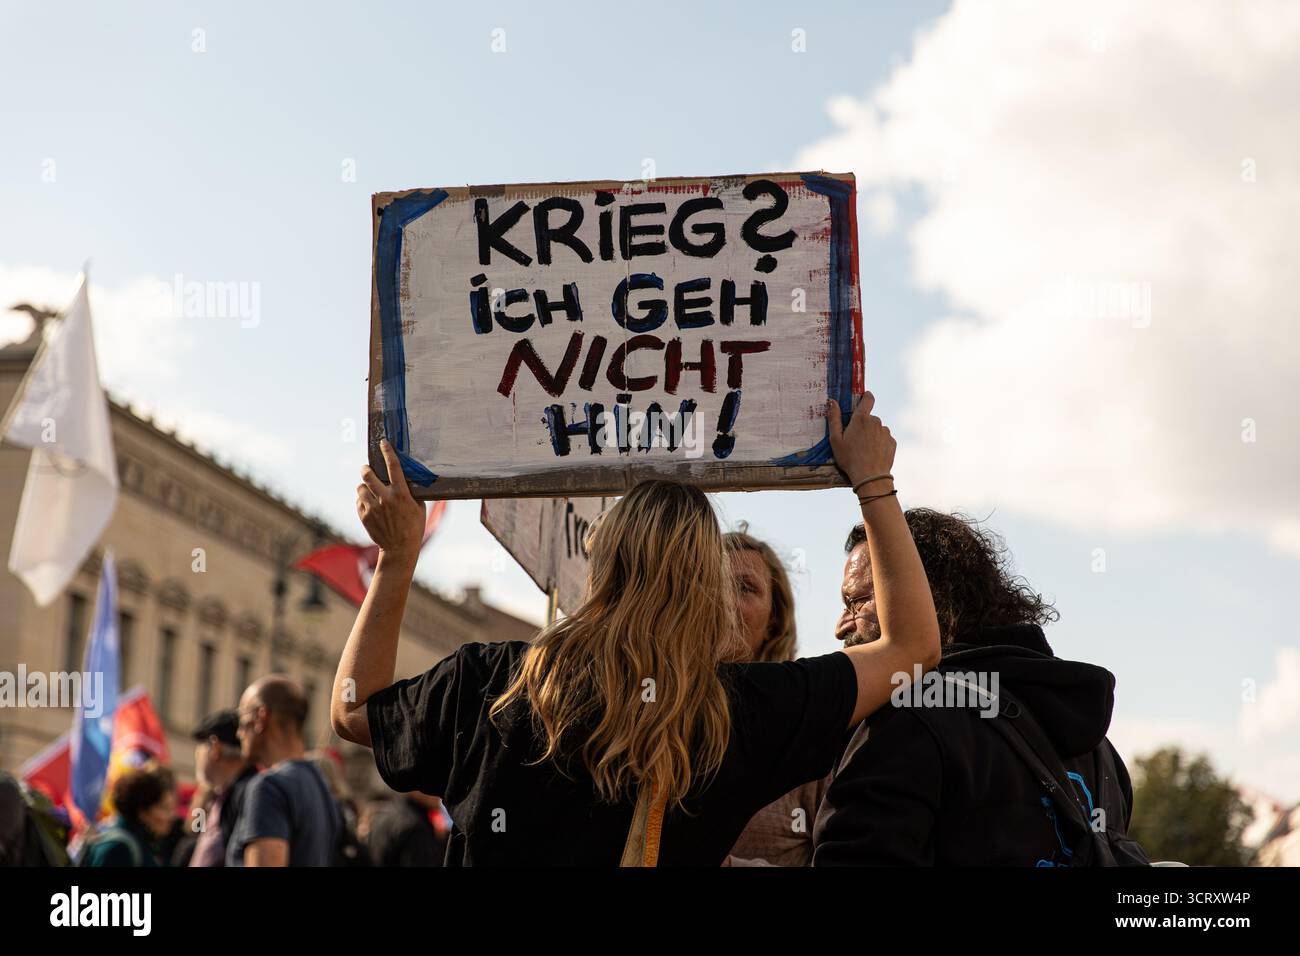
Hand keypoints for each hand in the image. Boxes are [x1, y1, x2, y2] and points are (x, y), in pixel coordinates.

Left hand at [358, 439, 425, 562]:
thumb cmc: (413, 526)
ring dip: (364, 487)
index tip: (383, 443)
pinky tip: (371, 507)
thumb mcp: (419, 507)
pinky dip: (363, 501)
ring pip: (360, 488)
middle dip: (366, 469)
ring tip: (370, 492)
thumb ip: (411, 492)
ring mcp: (373, 507)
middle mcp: (385, 498)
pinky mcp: (364, 516)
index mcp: (401, 494)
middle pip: (368, 474)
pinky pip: (359, 501)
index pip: (393, 467)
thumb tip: (408, 477)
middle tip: (367, 469)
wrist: (399, 549)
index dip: (387, 452)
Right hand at [826, 393, 895, 488]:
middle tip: (855, 440)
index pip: (868, 398)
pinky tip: (872, 454)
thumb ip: (834, 419)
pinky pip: (884, 439)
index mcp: (861, 418)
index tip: (863, 399)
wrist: (870, 477)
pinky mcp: (892, 442)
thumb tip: (832, 402)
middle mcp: (876, 422)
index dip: (866, 397)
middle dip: (863, 425)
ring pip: (877, 429)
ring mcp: (886, 432)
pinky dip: (879, 444)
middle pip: (869, 418)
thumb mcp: (836, 440)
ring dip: (871, 435)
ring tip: (864, 450)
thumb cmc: (850, 458)